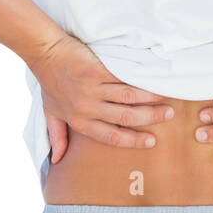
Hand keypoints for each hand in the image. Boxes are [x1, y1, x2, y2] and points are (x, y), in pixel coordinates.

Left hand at [27, 34, 174, 163]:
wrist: (44, 52)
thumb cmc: (50, 83)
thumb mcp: (50, 113)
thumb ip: (57, 135)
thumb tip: (57, 161)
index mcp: (79, 121)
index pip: (111, 136)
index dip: (133, 140)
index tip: (152, 142)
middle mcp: (87, 107)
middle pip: (125, 117)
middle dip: (150, 117)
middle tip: (168, 115)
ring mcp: (91, 88)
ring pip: (128, 96)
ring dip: (149, 97)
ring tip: (164, 96)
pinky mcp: (95, 69)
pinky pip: (122, 76)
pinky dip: (139, 78)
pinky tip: (152, 77)